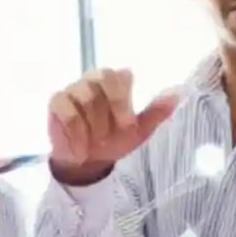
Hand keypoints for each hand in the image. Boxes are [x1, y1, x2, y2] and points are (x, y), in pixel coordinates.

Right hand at [47, 68, 177, 184]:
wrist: (88, 162)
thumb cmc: (113, 141)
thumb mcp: (139, 131)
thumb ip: (156, 113)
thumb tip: (178, 93)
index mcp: (115, 82)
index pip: (121, 75)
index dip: (123, 99)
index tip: (127, 124)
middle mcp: (94, 80)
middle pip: (102, 76)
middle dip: (110, 108)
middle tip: (113, 133)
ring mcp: (74, 89)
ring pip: (85, 95)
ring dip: (93, 124)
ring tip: (95, 142)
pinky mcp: (57, 102)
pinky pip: (67, 110)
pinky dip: (76, 132)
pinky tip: (81, 147)